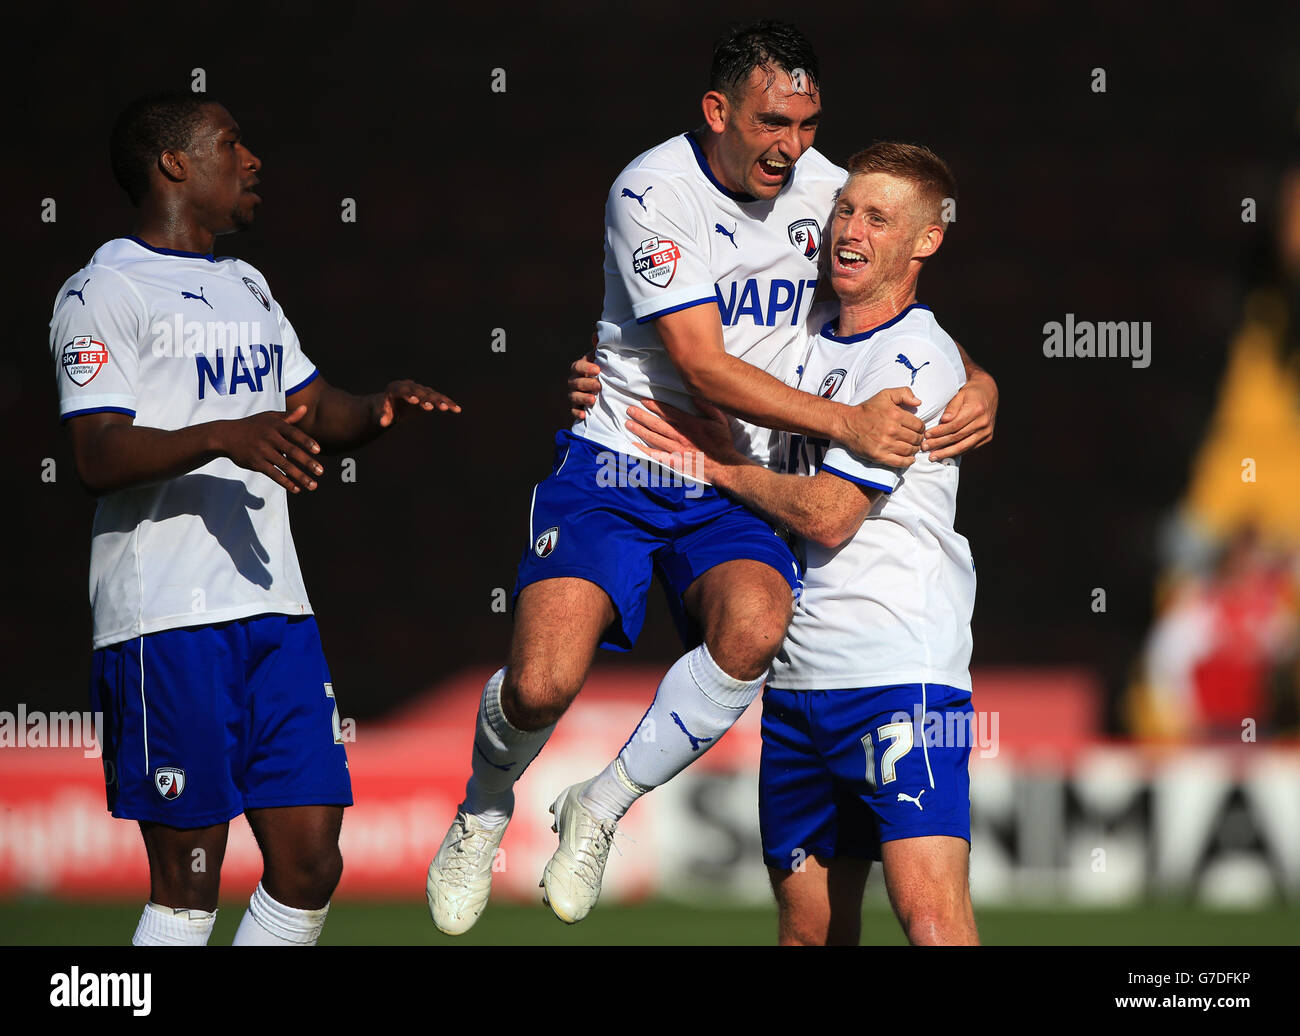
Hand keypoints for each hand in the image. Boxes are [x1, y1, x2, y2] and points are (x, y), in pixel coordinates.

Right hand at [216, 404, 323, 493]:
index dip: (306, 441)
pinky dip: (285, 482)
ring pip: (284, 465)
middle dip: (307, 462)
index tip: (318, 450)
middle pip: (292, 451)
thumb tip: (306, 408)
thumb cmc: (253, 425)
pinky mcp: (256, 463)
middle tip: (321, 472)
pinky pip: (273, 474)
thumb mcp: (269, 417)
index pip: (294, 433)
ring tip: (313, 485)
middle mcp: (269, 438)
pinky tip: (296, 489)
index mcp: (275, 425)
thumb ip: (289, 416)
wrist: (226, 436)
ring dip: (300, 476)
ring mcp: (262, 451)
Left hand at [373, 379, 461, 428]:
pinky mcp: (428, 395)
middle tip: (433, 406)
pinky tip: (457, 409)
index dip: (409, 395)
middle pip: (419, 392)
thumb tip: (383, 423)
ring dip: (440, 401)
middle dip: (426, 399)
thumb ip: (382, 416)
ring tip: (447, 408)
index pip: (403, 390)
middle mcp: (409, 385)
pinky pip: (439, 398)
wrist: (391, 404)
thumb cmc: (384, 409)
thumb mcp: (380, 413)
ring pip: (432, 394)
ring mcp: (420, 389)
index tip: (415, 401)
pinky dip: (448, 403)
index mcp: (395, 388)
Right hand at [568, 333, 600, 419]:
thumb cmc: (605, 371)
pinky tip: (584, 415)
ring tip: (593, 400)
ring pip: (573, 396)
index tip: (597, 370)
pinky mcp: (577, 407)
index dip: (586, 367)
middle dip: (586, 384)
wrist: (608, 389)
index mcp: (581, 367)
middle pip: (575, 382)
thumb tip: (596, 334)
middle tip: (599, 386)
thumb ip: (600, 348)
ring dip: (582, 398)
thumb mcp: (604, 359)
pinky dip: (577, 413)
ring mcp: (575, 394)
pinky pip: (573, 411)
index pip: (578, 366)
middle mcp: (575, 380)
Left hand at [625, 398, 740, 485]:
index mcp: (690, 424)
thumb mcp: (720, 420)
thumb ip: (707, 407)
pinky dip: (644, 451)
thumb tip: (695, 396)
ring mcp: (675, 450)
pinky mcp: (674, 462)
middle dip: (641, 416)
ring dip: (639, 430)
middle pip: (656, 424)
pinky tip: (634, 445)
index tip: (643, 401)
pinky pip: (656, 456)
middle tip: (629, 410)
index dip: (654, 406)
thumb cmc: (723, 443)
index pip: (668, 412)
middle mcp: (680, 436)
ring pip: (653, 437)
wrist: (724, 466)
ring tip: (628, 423)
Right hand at [838, 387, 924, 466]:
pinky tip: (909, 458)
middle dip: (918, 439)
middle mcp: (892, 430)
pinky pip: (900, 462)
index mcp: (896, 415)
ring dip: (914, 450)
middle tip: (915, 439)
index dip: (920, 428)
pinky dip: (908, 461)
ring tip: (911, 447)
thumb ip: (904, 393)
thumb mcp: (885, 395)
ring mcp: (885, 444)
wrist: (847, 423)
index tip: (917, 429)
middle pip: (916, 439)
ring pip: (910, 450)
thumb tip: (919, 403)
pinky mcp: (879, 456)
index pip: (919, 426)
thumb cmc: (868, 410)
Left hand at [922, 369, 996, 460]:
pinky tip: (945, 455)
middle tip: (925, 447)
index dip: (939, 432)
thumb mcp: (960, 395)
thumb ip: (952, 408)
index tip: (926, 434)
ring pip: (964, 446)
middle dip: (939, 444)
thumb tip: (944, 420)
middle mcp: (983, 422)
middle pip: (958, 437)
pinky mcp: (987, 437)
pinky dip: (957, 452)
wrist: (989, 394)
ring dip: (947, 452)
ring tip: (933, 456)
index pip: (954, 425)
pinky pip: (970, 448)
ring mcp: (986, 431)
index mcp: (976, 410)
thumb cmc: (971, 393)